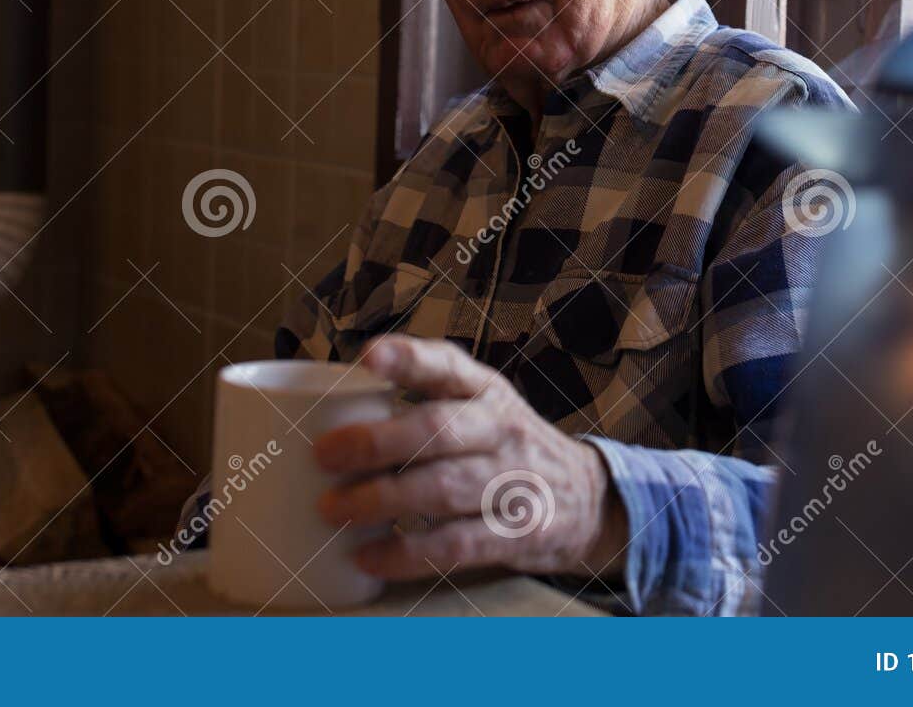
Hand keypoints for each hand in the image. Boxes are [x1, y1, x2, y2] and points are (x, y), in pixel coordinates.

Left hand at [313, 334, 628, 580]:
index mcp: (485, 390)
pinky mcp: (519, 532)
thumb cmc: (505, 445)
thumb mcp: (481, 406)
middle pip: (437, 430)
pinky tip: (370, 556)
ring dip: (381, 500)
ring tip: (333, 509)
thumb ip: (426, 400)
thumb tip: (330, 412)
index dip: (408, 359)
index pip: (447, 366)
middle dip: (376, 442)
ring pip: (443, 488)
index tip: (368, 357)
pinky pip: (456, 544)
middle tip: (324, 454)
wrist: (588, 497)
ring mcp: (514, 480)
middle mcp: (502, 428)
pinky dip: (408, 553)